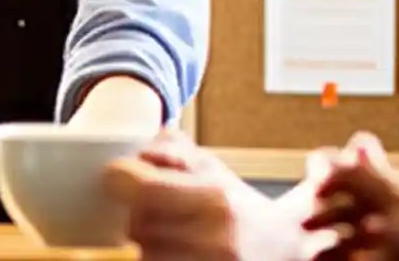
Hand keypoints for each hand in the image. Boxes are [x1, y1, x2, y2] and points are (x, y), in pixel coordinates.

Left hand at [104, 130, 337, 259]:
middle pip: (138, 225)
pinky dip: (155, 257)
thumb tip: (145, 148)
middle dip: (135, 213)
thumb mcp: (214, 171)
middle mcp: (215, 239)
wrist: (284, 252)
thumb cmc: (240, 209)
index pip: (147, 191)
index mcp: (218, 200)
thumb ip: (177, 152)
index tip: (114, 174)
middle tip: (145, 207)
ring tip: (164, 233)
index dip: (121, 180)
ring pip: (143, 253)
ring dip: (144, 242)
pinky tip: (170, 249)